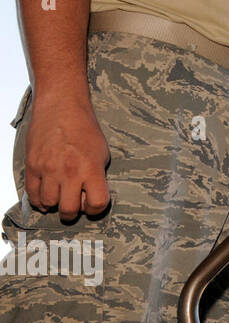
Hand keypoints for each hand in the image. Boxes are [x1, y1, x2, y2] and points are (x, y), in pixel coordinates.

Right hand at [23, 96, 111, 220]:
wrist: (61, 108)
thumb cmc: (85, 129)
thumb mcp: (102, 152)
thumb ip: (97, 176)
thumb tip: (89, 197)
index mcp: (91, 168)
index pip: (97, 203)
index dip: (96, 209)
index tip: (93, 205)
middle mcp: (69, 172)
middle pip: (69, 210)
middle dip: (73, 214)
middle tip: (74, 207)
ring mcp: (48, 170)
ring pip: (49, 203)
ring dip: (55, 205)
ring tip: (60, 197)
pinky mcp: (32, 166)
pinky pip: (32, 193)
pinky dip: (38, 200)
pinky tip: (44, 197)